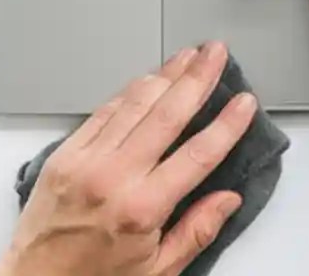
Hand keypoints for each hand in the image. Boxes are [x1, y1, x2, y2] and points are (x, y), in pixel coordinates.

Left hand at [0, 42, 257, 275]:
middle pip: (166, 114)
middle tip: (216, 54)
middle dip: (197, 79)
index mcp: (142, 209)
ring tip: (188, 56)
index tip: (244, 103)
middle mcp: (113, 178)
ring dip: (165, 75)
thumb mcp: (157, 271)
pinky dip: (128, 91)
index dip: (226, 125)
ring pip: (133, 104)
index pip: (197, 155)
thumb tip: (228, 200)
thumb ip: (197, 231)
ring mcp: (85, 161)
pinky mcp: (64, 154)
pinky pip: (102, 112)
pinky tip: (147, 78)